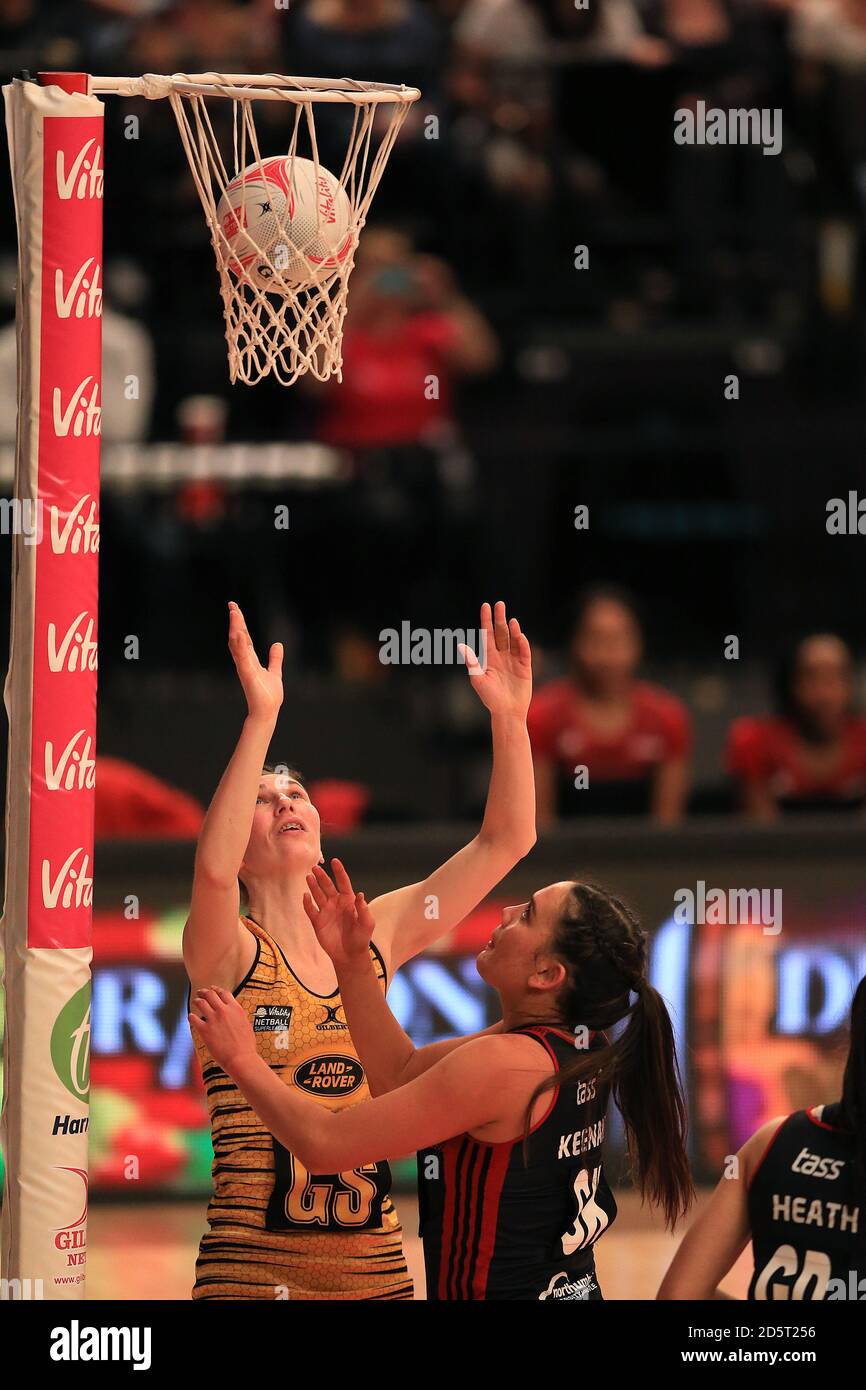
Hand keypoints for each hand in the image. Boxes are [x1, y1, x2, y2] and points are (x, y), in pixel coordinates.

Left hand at [189, 987, 257, 1074]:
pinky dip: (191, 1016)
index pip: (224, 993)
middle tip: (200, 993)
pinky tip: (191, 1017)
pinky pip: (193, 1019)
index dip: (216, 989)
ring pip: (201, 1003)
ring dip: (197, 1001)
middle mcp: (224, 1011)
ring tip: (195, 1001)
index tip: (212, 989)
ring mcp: (213, 1020)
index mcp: (236, 1009)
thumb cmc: (246, 1046)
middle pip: (210, 994)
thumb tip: (233, 1014)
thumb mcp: (245, 1025)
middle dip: (204, 992)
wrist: (241, 1059)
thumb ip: (237, 1016)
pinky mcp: (205, 1030)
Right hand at [227, 601, 282, 721]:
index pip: (244, 637)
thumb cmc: (269, 695)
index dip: (240, 623)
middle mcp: (245, 661)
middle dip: (236, 621)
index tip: (235, 609)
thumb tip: (277, 645)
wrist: (268, 711)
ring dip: (236, 629)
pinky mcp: (248, 674)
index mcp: (251, 660)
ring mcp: (245, 667)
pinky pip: (242, 657)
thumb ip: (275, 658)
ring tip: (235, 614)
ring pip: (238, 645)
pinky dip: (239, 645)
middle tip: (232, 605)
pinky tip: (239, 633)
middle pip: (238, 637)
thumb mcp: (274, 671)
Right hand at [303, 859, 374, 973]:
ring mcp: (326, 911)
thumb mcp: (367, 924)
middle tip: (315, 868)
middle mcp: (336, 903)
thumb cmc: (361, 938)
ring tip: (309, 877)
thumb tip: (360, 894)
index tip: (335, 861)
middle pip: (328, 886)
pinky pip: (311, 910)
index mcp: (348, 901)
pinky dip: (307, 903)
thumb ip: (363, 909)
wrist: (349, 955)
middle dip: (322, 877)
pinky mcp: (318, 922)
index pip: (343, 882)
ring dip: (313, 886)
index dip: (339, 872)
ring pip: (318, 895)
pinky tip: (305, 896)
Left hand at [460, 601, 531, 720]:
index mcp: (488, 658)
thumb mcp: (478, 679)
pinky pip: (524, 651)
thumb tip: (461, 645)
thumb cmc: (490, 698)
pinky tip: (520, 635)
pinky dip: (522, 643)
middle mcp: (501, 656)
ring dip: (512, 629)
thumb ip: (471, 662)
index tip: (485, 606)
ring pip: (512, 640)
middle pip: (500, 633)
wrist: (507, 712)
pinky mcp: (525, 667)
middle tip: (500, 604)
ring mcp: (513, 660)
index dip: (486, 620)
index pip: (487, 634)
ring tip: (511, 619)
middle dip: (499, 619)